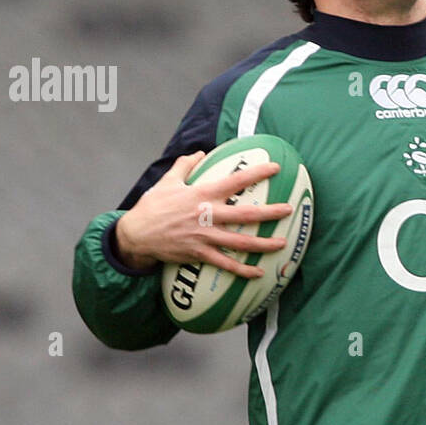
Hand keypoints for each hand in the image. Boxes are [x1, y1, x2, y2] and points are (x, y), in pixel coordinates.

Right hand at [114, 151, 297, 278]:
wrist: (136, 235)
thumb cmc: (153, 206)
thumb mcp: (168, 181)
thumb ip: (185, 165)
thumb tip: (200, 152)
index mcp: (202, 194)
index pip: (235, 181)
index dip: (257, 173)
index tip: (276, 168)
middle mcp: (207, 215)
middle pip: (246, 214)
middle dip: (270, 212)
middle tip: (289, 210)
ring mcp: (205, 236)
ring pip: (240, 242)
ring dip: (264, 244)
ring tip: (282, 243)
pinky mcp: (199, 254)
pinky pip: (226, 263)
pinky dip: (243, 270)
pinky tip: (258, 272)